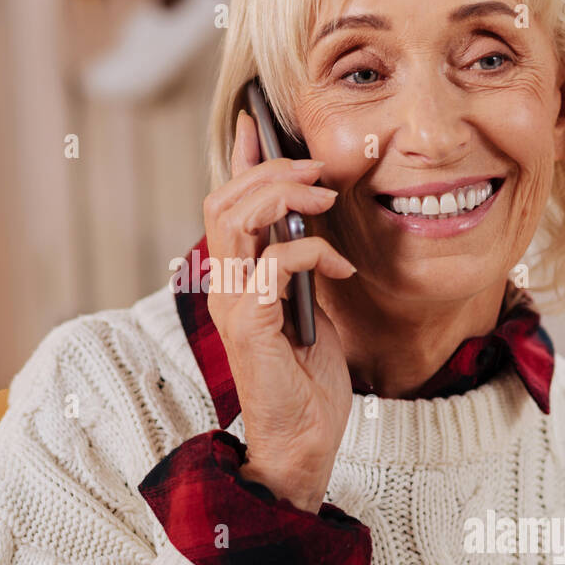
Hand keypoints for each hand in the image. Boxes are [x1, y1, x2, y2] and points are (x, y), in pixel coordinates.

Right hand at [202, 109, 355, 512]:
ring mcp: (233, 304)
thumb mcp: (306, 306)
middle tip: (317, 168)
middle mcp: (223, 285)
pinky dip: (312, 252)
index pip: (225, 202)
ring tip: (324, 197)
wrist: (301, 443)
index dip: (240, 158)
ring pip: (237, 218)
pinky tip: (340, 266)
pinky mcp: (251, 325)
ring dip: (285, 196)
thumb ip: (299, 265)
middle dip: (272, 170)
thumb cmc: (305, 380)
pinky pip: (274, 263)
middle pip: (225, 199)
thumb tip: (314, 218)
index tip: (258, 120)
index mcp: (234, 277)